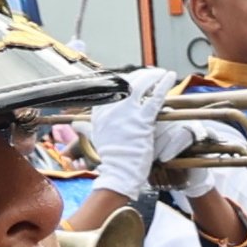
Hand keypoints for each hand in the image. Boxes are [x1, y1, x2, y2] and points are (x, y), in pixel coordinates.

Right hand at [85, 67, 177, 198]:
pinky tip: (170, 76)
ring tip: (161, 74)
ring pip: (142, 85)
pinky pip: (155, 97)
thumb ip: (86, 128)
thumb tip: (75, 125)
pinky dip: (164, 84)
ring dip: (153, 76)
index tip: (135, 77)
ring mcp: (127, 113)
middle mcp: (111, 108)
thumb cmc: (110, 158)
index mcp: (99, 110)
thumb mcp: (94, 139)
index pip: (112, 86)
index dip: (126, 79)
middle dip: (141, 75)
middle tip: (151, 74)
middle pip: (128, 82)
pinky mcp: (142, 120)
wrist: (119, 172)